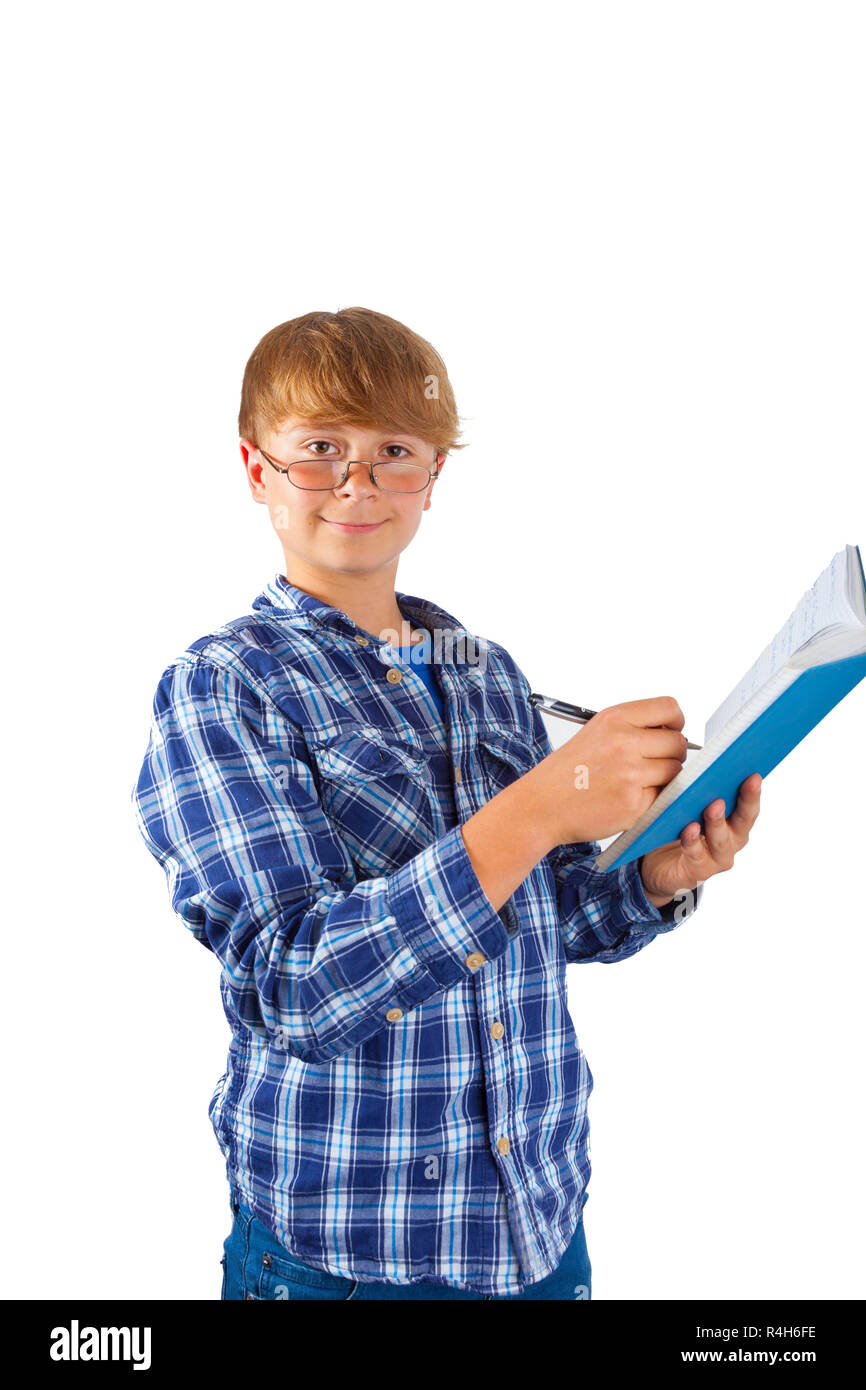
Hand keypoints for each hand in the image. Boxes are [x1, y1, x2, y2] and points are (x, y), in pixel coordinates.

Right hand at [529, 696, 689, 848]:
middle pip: (678, 742)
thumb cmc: (565, 772)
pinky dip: (652, 799)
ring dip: (664, 778)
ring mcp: (630, 774)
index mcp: (614, 719)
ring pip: (674, 771)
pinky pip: (663, 797)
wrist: (541, 805)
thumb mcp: (595, 733)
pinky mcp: (634, 803)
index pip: (669, 708)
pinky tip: (629, 797)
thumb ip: (632, 727)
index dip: (676, 722)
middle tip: (654, 763)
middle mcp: (624, 742)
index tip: (671, 731)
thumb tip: (671, 730)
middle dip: (672, 754)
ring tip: (638, 782)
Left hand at [639, 773, 762, 905]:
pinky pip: (696, 856)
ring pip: (721, 840)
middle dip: (745, 801)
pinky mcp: (697, 871)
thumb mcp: (690, 808)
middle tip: (745, 783)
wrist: (660, 867)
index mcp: (734, 823)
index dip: (753, 791)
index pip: (748, 806)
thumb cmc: (679, 830)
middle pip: (743, 821)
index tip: (755, 774)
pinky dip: (692, 842)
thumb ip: (699, 792)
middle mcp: (731, 841)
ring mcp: (716, 858)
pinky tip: (688, 829)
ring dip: (717, 822)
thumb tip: (703, 765)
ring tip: (713, 807)